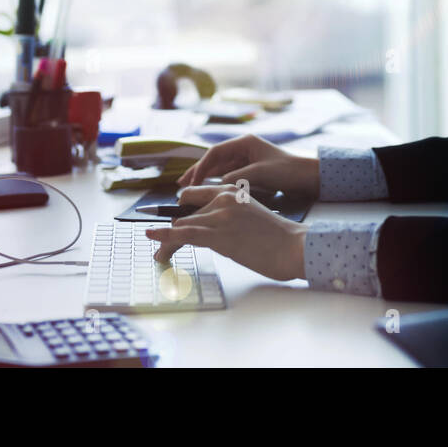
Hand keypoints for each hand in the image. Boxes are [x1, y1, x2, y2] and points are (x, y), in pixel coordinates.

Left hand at [145, 186, 306, 281]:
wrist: (294, 246)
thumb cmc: (277, 237)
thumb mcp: (249, 216)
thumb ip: (227, 216)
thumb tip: (207, 231)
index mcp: (231, 190)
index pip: (194, 195)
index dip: (180, 210)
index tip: (171, 221)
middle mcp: (223, 197)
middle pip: (184, 211)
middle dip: (171, 229)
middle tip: (163, 246)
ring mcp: (220, 215)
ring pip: (181, 225)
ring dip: (166, 241)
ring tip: (159, 256)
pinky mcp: (218, 233)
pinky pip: (183, 233)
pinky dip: (164, 236)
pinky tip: (153, 239)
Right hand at [176, 133, 319, 199]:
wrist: (310, 178)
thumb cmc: (289, 171)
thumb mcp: (261, 174)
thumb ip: (238, 177)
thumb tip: (218, 185)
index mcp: (245, 143)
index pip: (215, 153)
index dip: (200, 166)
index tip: (190, 181)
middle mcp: (244, 149)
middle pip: (215, 160)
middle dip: (198, 171)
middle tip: (181, 185)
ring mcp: (247, 160)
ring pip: (220, 168)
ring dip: (206, 178)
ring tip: (190, 189)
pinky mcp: (251, 171)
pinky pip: (229, 176)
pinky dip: (218, 183)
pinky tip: (209, 192)